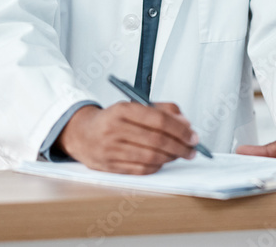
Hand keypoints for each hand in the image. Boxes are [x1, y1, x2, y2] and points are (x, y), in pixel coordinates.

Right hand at [55, 102, 198, 174]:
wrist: (82, 134)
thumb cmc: (113, 120)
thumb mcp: (134, 106)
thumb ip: (161, 110)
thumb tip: (185, 123)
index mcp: (122, 110)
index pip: (158, 120)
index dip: (180, 129)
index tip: (192, 135)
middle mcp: (114, 129)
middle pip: (157, 140)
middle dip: (180, 146)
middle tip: (192, 148)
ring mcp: (111, 149)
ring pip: (151, 157)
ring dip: (171, 157)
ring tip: (180, 154)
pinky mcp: (110, 166)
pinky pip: (141, 169)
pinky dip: (157, 166)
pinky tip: (163, 161)